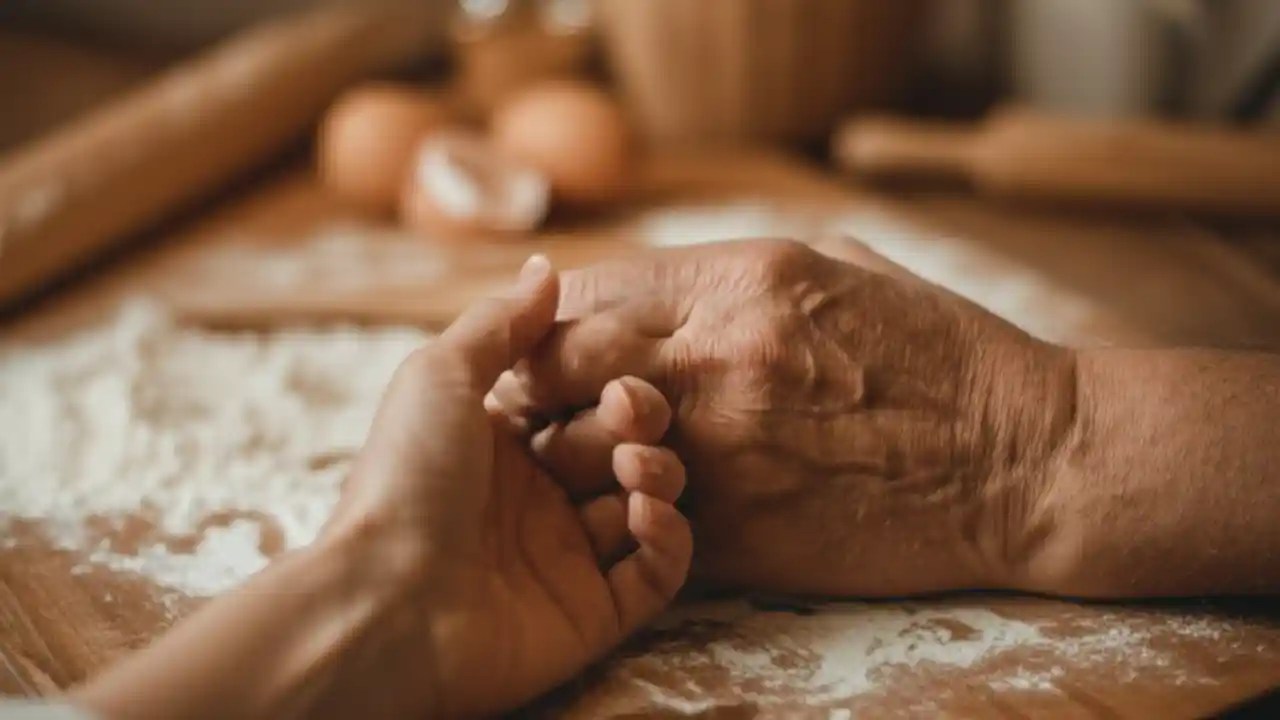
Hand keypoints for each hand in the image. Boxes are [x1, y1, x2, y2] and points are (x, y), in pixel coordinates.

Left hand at [329, 256, 692, 716]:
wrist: (387, 600)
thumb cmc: (406, 479)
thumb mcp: (440, 376)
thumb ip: (501, 323)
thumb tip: (545, 268)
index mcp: (505, 446)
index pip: (585, 406)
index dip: (612, 386)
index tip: (618, 378)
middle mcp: (540, 502)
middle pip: (624, 451)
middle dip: (643, 427)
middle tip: (630, 420)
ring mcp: (569, 559)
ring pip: (649, 506)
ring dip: (660, 476)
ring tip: (634, 469)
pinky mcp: (593, 614)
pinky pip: (658, 573)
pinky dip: (669, 540)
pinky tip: (646, 514)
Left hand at [492, 240, 1076, 596]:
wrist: (1022, 463)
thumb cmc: (943, 355)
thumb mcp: (843, 266)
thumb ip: (738, 270)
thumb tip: (656, 281)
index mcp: (745, 281)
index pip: (590, 290)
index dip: (549, 315)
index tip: (540, 335)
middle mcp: (722, 358)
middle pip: (568, 363)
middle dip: (535, 380)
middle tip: (529, 399)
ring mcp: (729, 450)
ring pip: (588, 450)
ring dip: (565, 454)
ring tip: (567, 460)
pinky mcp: (744, 533)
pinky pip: (643, 522)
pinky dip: (622, 516)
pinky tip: (627, 512)